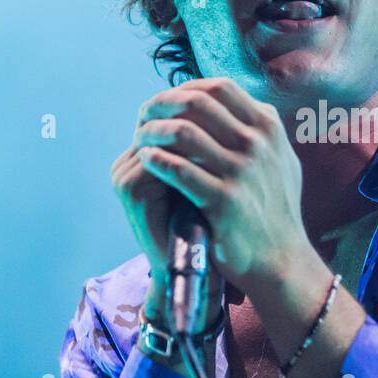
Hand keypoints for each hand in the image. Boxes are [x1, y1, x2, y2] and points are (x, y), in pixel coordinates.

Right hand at [110, 106, 225, 324]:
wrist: (191, 272)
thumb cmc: (211, 227)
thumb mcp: (215, 180)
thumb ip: (218, 148)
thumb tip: (252, 110)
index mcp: (148, 150)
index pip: (176, 111)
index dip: (207, 105)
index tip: (243, 108)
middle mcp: (132, 157)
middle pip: (167, 114)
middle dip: (203, 114)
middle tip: (241, 116)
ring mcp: (126, 172)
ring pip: (164, 132)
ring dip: (199, 131)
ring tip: (235, 134)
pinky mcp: (129, 190)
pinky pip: (161, 158)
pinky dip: (190, 155)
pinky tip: (221, 158)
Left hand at [127, 77, 314, 294]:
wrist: (282, 259)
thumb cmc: (277, 210)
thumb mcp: (281, 161)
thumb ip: (261, 130)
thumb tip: (235, 104)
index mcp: (269, 127)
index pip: (219, 88)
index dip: (184, 88)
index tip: (165, 101)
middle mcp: (258, 144)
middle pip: (197, 102)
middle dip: (162, 104)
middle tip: (142, 115)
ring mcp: (242, 171)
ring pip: (183, 133)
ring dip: (153, 131)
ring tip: (138, 139)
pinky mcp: (224, 200)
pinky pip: (179, 170)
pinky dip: (156, 160)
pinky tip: (145, 161)